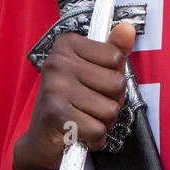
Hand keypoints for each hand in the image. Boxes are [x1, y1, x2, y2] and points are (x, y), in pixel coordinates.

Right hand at [20, 21, 136, 169]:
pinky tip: (79, 133)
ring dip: (102, 122)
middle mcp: (57, 61)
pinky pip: (98, 130)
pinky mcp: (55, 115)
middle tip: (89, 107)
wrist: (41, 140)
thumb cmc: (72, 103)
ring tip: (83, 119)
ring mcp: (55, 87)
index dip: (113, 77)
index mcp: (67, 44)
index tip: (94, 84)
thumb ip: (114, 50)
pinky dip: (94, 139)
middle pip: (117, 83)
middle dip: (111, 101)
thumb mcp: (95, 71)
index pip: (116, 57)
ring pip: (110, 109)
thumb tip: (128, 29)